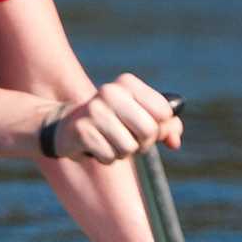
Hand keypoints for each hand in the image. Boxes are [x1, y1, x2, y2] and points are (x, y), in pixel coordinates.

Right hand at [42, 73, 181, 162]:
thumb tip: (175, 142)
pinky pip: (110, 157)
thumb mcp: (140, 118)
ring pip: (129, 148)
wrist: (66, 126)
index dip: (160, 127)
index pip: (163, 111)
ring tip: (109, 141)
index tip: (147, 127)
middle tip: (128, 139)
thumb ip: (165, 127)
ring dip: (122, 152)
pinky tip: (96, 146)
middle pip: (149, 131)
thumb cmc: (111, 123)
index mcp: (127, 83)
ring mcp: (94, 111)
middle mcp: (110, 91)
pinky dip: (106, 158)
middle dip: (143, 143)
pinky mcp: (82, 130)